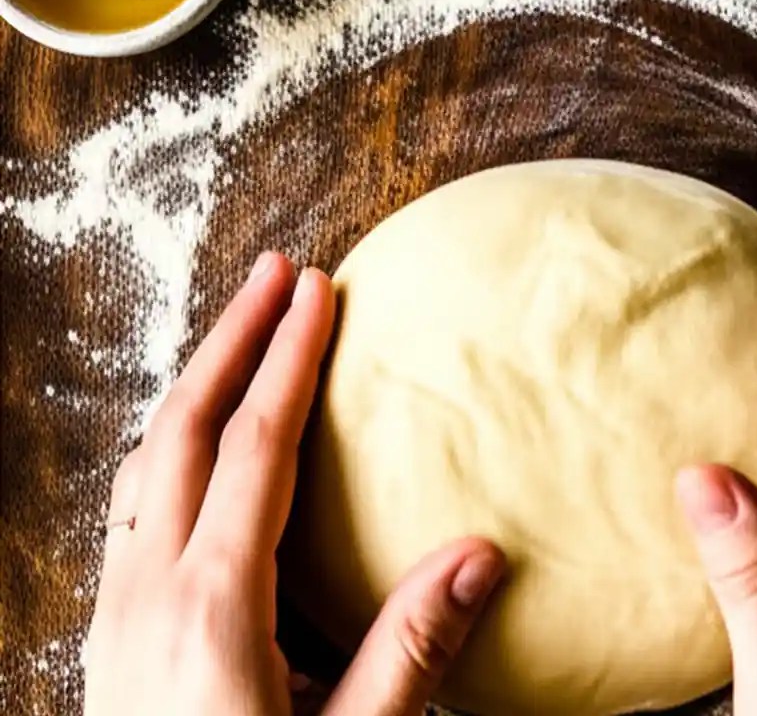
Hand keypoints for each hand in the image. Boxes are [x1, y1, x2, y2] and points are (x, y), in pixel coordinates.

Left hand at [83, 253, 505, 715]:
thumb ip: (408, 650)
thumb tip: (476, 555)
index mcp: (211, 605)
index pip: (257, 447)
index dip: (289, 360)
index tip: (317, 292)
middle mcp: (147, 590)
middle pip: (183, 428)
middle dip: (229, 338)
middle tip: (273, 272)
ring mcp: (116, 610)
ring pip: (145, 460)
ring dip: (195, 386)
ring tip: (239, 336)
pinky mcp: (112, 633)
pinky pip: (131, 505)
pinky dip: (171, 446)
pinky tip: (198, 451)